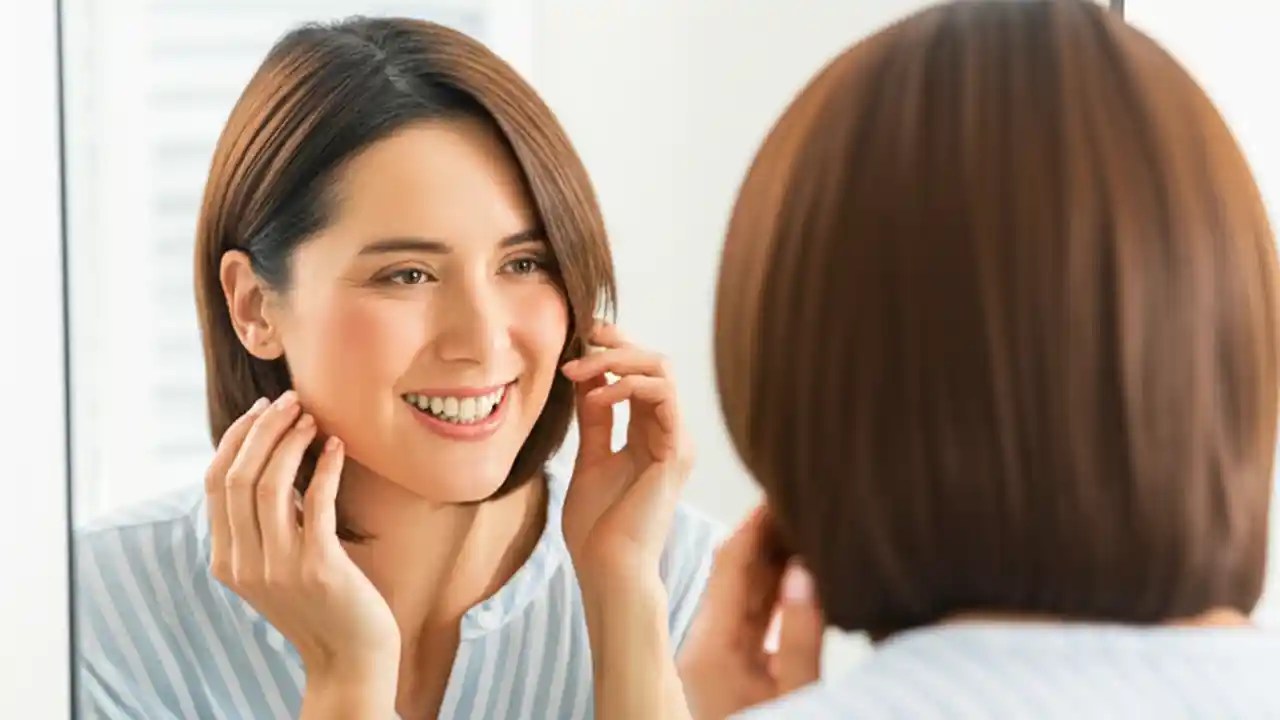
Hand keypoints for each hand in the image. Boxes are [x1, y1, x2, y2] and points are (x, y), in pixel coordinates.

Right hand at [205, 391, 399, 689]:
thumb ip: (265, 524)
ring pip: (270, 484)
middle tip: (291, 400)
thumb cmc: (323, 602)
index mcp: (227, 561)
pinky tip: (337, 447)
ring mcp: (278, 567)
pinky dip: (324, 467)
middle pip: (238, 476)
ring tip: (313, 417)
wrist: (350, 657)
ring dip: (291, 441)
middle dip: (263, 429)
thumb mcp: (279, 563)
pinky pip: (314, 502)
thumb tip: (272, 459)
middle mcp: (244, 564)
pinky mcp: (318, 566)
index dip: (236, 439)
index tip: (262, 409)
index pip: (216, 483)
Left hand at [560, 322, 693, 579]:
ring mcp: (676, 440)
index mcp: (650, 435)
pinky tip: (596, 397)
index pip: (641, 374)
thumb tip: (585, 378)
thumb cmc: (597, 529)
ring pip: (662, 370)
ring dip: (617, 361)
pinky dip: (626, 386)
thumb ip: (593, 420)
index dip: (615, 348)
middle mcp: (669, 432)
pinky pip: (662, 396)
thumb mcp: (589, 459)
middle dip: (617, 344)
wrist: (608, 569)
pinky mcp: (676, 450)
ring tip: (579, 371)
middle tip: (581, 340)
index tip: (581, 336)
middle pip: (656, 363)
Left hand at [678, 507, 824, 719]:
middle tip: (799, 501)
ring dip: (774, 564)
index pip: (730, 565)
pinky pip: (751, 620)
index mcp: (711, 648)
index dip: (755, 524)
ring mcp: (715, 659)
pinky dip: (775, 595)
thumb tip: (805, 572)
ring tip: (804, 527)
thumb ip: (800, 636)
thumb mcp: (794, 693)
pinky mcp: (730, 672)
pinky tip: (800, 577)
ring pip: (745, 597)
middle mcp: (705, 646)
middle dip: (769, 537)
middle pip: (736, 576)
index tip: (777, 490)